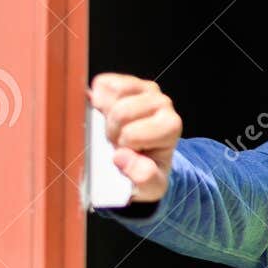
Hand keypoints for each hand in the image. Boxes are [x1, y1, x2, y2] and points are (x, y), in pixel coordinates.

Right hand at [88, 72, 181, 202]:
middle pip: (119, 113)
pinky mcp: (127, 81)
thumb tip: (121, 157)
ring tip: (114, 129)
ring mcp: (145, 88)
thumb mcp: (151, 186)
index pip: (131, 134)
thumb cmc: (148, 170)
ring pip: (109, 95)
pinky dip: (97, 100)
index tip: (129, 153)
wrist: (146, 158)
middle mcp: (162, 102)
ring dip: (104, 116)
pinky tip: (106, 114)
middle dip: (112, 132)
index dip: (122, 147)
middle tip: (118, 142)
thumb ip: (142, 177)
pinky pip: (102, 83)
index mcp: (170, 126)